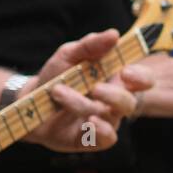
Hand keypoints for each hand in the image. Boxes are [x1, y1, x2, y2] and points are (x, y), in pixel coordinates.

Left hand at [24, 29, 152, 152]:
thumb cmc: (56, 76)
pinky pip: (107, 138)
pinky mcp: (93, 139)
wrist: (29, 101)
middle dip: (114, 95)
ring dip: (84, 105)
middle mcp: (114, 102)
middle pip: (130, 101)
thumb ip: (91, 45)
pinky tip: (86, 122)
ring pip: (112, 117)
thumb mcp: (69, 55)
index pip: (143, 80)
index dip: (142, 77)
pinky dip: (100, 130)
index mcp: (115, 80)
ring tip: (59, 94)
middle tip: (95, 88)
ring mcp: (106, 121)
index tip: (126, 72)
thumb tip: (113, 34)